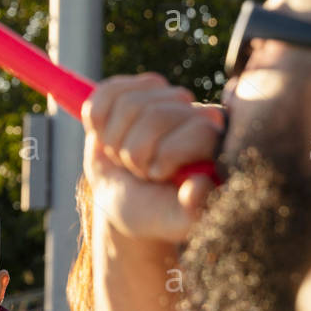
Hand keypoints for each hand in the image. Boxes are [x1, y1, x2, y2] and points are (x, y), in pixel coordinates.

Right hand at [81, 73, 223, 243]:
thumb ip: (191, 212)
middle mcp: (193, 110)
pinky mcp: (130, 89)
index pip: (197, 128)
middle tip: (137, 170)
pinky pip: (106, 92)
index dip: (165, 157)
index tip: (156, 177)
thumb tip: (199, 186)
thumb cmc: (153, 211)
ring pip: (128, 104)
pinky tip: (104, 135)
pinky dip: (96, 119)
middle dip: (134, 151)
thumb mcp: (174, 221)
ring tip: (122, 157)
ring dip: (114, 140)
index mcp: (213, 139)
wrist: (122, 200)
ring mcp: (160, 95)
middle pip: (156, 114)